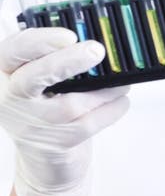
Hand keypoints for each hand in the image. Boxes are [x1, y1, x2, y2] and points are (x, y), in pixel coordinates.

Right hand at [0, 27, 129, 195]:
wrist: (44, 159)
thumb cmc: (45, 107)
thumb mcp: (40, 79)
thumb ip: (56, 56)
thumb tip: (94, 37)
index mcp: (5, 73)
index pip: (12, 51)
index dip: (40, 41)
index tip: (69, 36)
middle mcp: (12, 98)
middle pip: (32, 77)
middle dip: (66, 62)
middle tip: (96, 50)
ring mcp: (32, 124)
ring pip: (70, 104)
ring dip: (104, 90)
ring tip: (122, 81)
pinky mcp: (55, 144)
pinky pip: (89, 124)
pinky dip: (112, 109)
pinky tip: (121, 100)